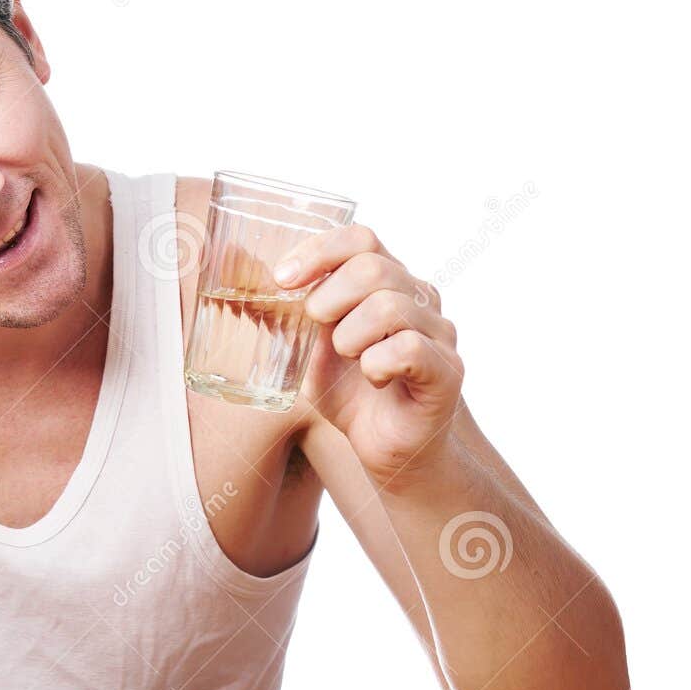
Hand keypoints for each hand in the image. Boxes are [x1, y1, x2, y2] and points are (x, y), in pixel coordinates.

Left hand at [273, 224, 463, 485]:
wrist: (389, 451)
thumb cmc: (352, 396)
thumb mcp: (309, 351)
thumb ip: (288, 317)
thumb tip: (243, 281)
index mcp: (388, 282)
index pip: (361, 238)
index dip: (318, 251)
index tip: (283, 279)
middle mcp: (420, 298)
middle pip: (372, 267)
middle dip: (328, 297)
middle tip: (316, 326)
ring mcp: (439, 333)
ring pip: (389, 306)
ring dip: (349, 335)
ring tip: (348, 358)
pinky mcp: (447, 371)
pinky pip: (409, 348)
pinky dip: (377, 363)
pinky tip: (373, 378)